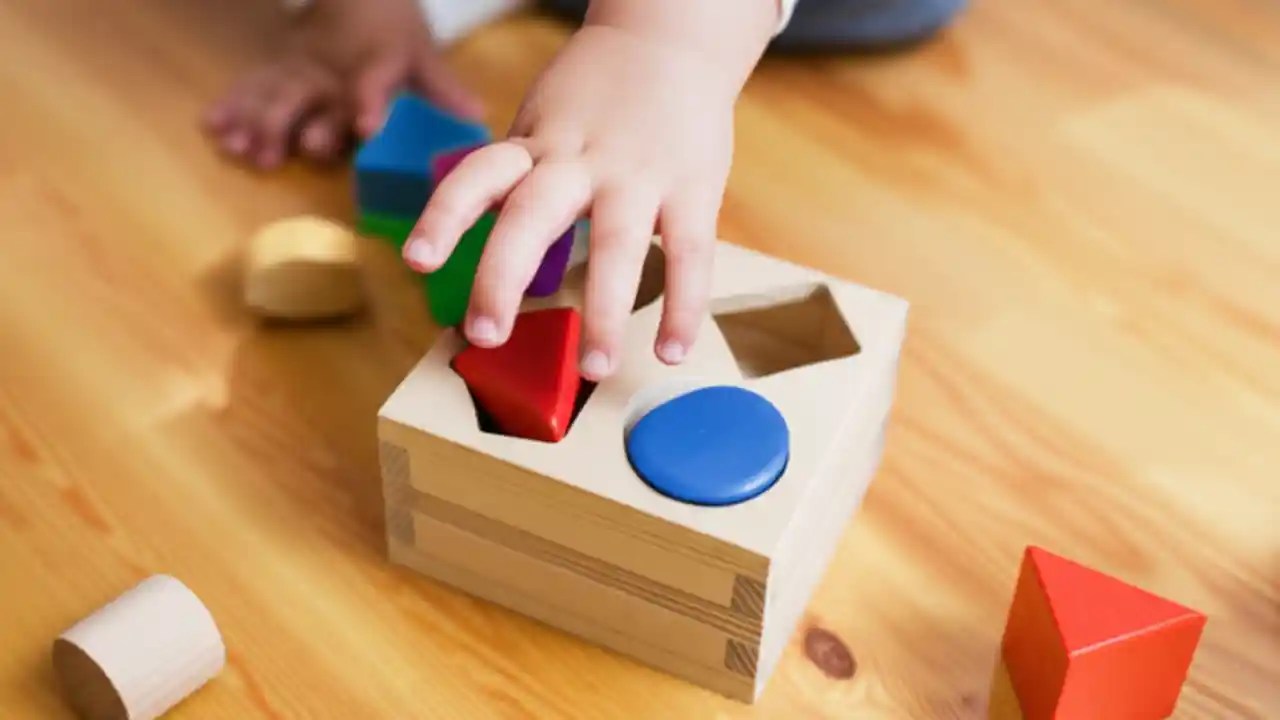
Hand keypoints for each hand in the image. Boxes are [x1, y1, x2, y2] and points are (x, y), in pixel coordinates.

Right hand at [203, 0, 481, 168]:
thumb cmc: (393, 34)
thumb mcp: (422, 56)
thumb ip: (444, 88)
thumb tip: (477, 117)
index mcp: (373, 63)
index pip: (373, 82)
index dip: (369, 103)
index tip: (365, 128)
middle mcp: (331, 70)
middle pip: (309, 95)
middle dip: (291, 124)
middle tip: (278, 153)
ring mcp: (299, 71)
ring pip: (273, 94)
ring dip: (255, 122)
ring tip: (241, 149)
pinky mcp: (275, 71)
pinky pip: (250, 87)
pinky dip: (231, 106)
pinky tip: (213, 127)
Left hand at [403, 14, 767, 380]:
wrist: (673, 39)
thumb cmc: (600, 93)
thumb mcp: (545, 120)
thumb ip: (523, 177)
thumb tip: (497, 254)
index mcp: (537, 144)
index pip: (479, 174)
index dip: (445, 215)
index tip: (418, 261)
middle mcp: (580, 160)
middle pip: (533, 215)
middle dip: (503, 276)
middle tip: (484, 334)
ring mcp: (638, 175)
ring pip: (618, 242)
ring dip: (604, 310)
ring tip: (595, 368)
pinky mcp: (693, 188)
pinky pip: (688, 254)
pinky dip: (682, 306)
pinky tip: (671, 349)